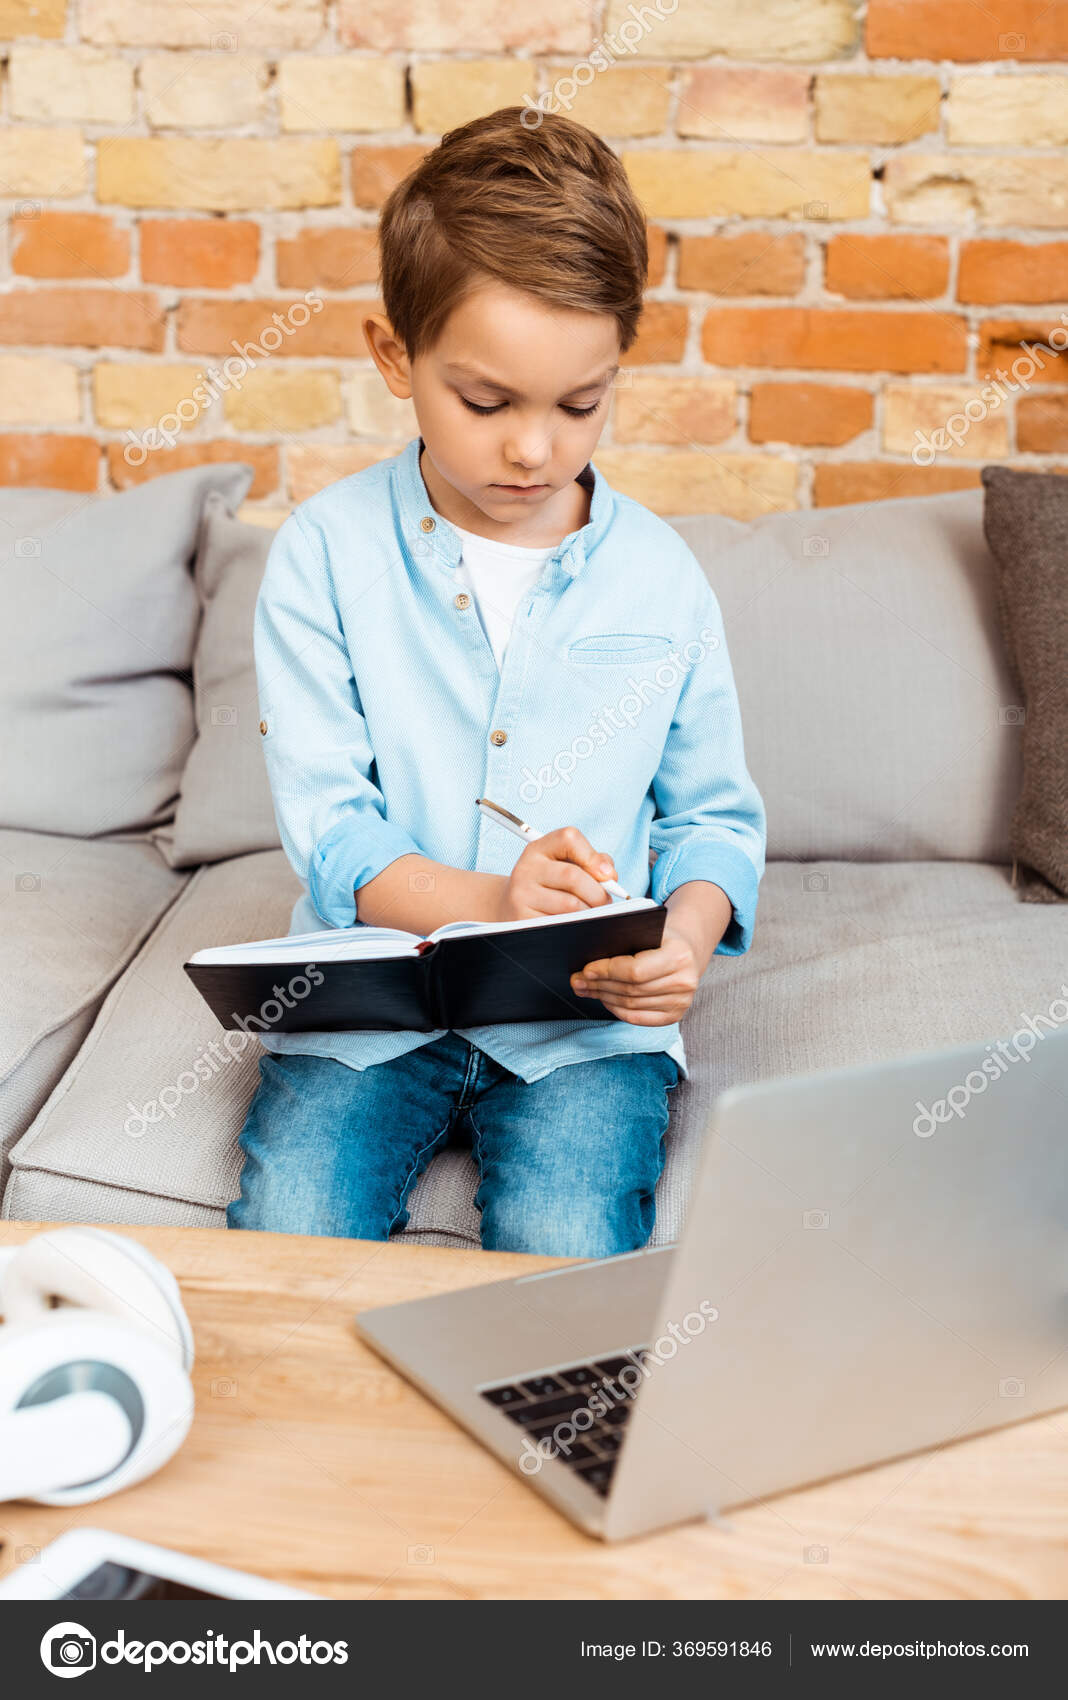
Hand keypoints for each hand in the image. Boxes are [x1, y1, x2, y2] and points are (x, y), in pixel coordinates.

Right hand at [495, 826, 617, 921]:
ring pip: (570, 904)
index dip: (593, 856)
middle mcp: (526, 868)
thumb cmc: (550, 886)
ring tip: (591, 914)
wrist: (511, 908)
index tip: (608, 875)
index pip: (568, 838)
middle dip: (598, 893)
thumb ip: (593, 862)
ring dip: (589, 912)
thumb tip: (610, 876)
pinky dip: (576, 926)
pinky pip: (561, 925)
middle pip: (573, 876)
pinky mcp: (523, 920)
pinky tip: (574, 924)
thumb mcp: (566, 865)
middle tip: (605, 902)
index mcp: (538, 849)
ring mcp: (521, 895)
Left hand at [570, 923, 700, 1025]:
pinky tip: (604, 1000)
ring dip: (603, 997)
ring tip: (586, 989)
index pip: (635, 970)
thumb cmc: (662, 938)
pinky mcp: (674, 1015)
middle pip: (630, 990)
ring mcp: (681, 1002)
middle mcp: (684, 981)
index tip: (586, 970)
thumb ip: (624, 942)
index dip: (607, 971)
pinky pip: (637, 1018)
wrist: (689, 951)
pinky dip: (617, 1010)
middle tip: (578, 981)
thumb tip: (589, 964)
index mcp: (679, 955)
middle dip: (599, 985)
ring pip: (631, 1004)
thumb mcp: (648, 931)